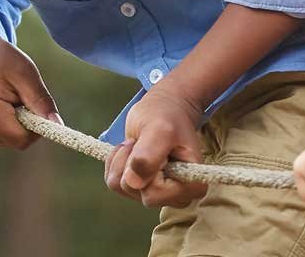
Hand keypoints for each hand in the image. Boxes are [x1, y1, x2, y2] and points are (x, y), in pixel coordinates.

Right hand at [0, 25, 59, 149]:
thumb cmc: (0, 59)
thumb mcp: (26, 73)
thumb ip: (41, 101)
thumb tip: (58, 125)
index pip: (22, 139)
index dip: (36, 125)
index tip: (35, 104)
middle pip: (17, 141)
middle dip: (27, 123)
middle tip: (20, 96)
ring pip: (11, 140)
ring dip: (17, 123)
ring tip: (7, 98)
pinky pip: (2, 137)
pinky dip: (8, 124)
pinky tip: (0, 105)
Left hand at [106, 88, 209, 207]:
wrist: (164, 108)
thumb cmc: (167, 116)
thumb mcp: (159, 130)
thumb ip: (147, 156)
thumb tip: (132, 183)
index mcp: (191, 187)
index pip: (153, 194)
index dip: (145, 169)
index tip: (154, 145)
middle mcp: (176, 196)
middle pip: (135, 191)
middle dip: (131, 163)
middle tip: (144, 142)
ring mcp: (158, 193)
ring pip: (121, 187)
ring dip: (121, 160)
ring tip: (137, 143)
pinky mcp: (141, 188)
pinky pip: (114, 182)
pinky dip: (115, 161)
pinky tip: (130, 148)